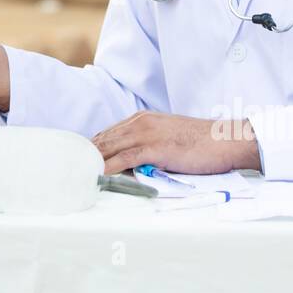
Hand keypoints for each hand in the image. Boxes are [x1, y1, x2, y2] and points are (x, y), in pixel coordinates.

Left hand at [92, 112, 260, 175]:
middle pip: (104, 139)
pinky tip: (98, 175)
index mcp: (142, 118)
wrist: (223, 140)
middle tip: (68, 166)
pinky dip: (109, 167)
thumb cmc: (200, 142)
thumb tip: (130, 162)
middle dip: (85, 153)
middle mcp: (140, 122)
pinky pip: (124, 158)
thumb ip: (147, 145)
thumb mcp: (167, 137)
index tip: (77, 158)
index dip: (91, 146)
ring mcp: (147, 134)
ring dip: (92, 161)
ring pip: (110, 147)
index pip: (108, 133)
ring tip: (76, 172)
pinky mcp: (154, 148)